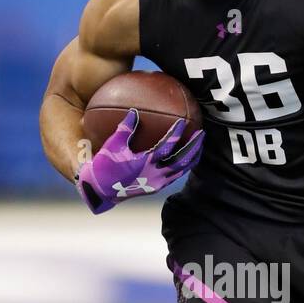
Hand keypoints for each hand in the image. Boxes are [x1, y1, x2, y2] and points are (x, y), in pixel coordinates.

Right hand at [76, 108, 203, 213]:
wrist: (101, 191)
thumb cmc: (104, 166)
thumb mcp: (112, 145)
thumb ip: (125, 128)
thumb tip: (134, 111)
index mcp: (144, 164)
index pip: (166, 147)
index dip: (176, 134)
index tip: (182, 122)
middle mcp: (154, 175)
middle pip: (181, 161)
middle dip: (193, 147)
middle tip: (202, 133)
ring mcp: (157, 183)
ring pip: (181, 171)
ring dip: (192, 157)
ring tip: (199, 146)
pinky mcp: (156, 188)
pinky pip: (175, 176)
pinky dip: (183, 166)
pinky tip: (186, 158)